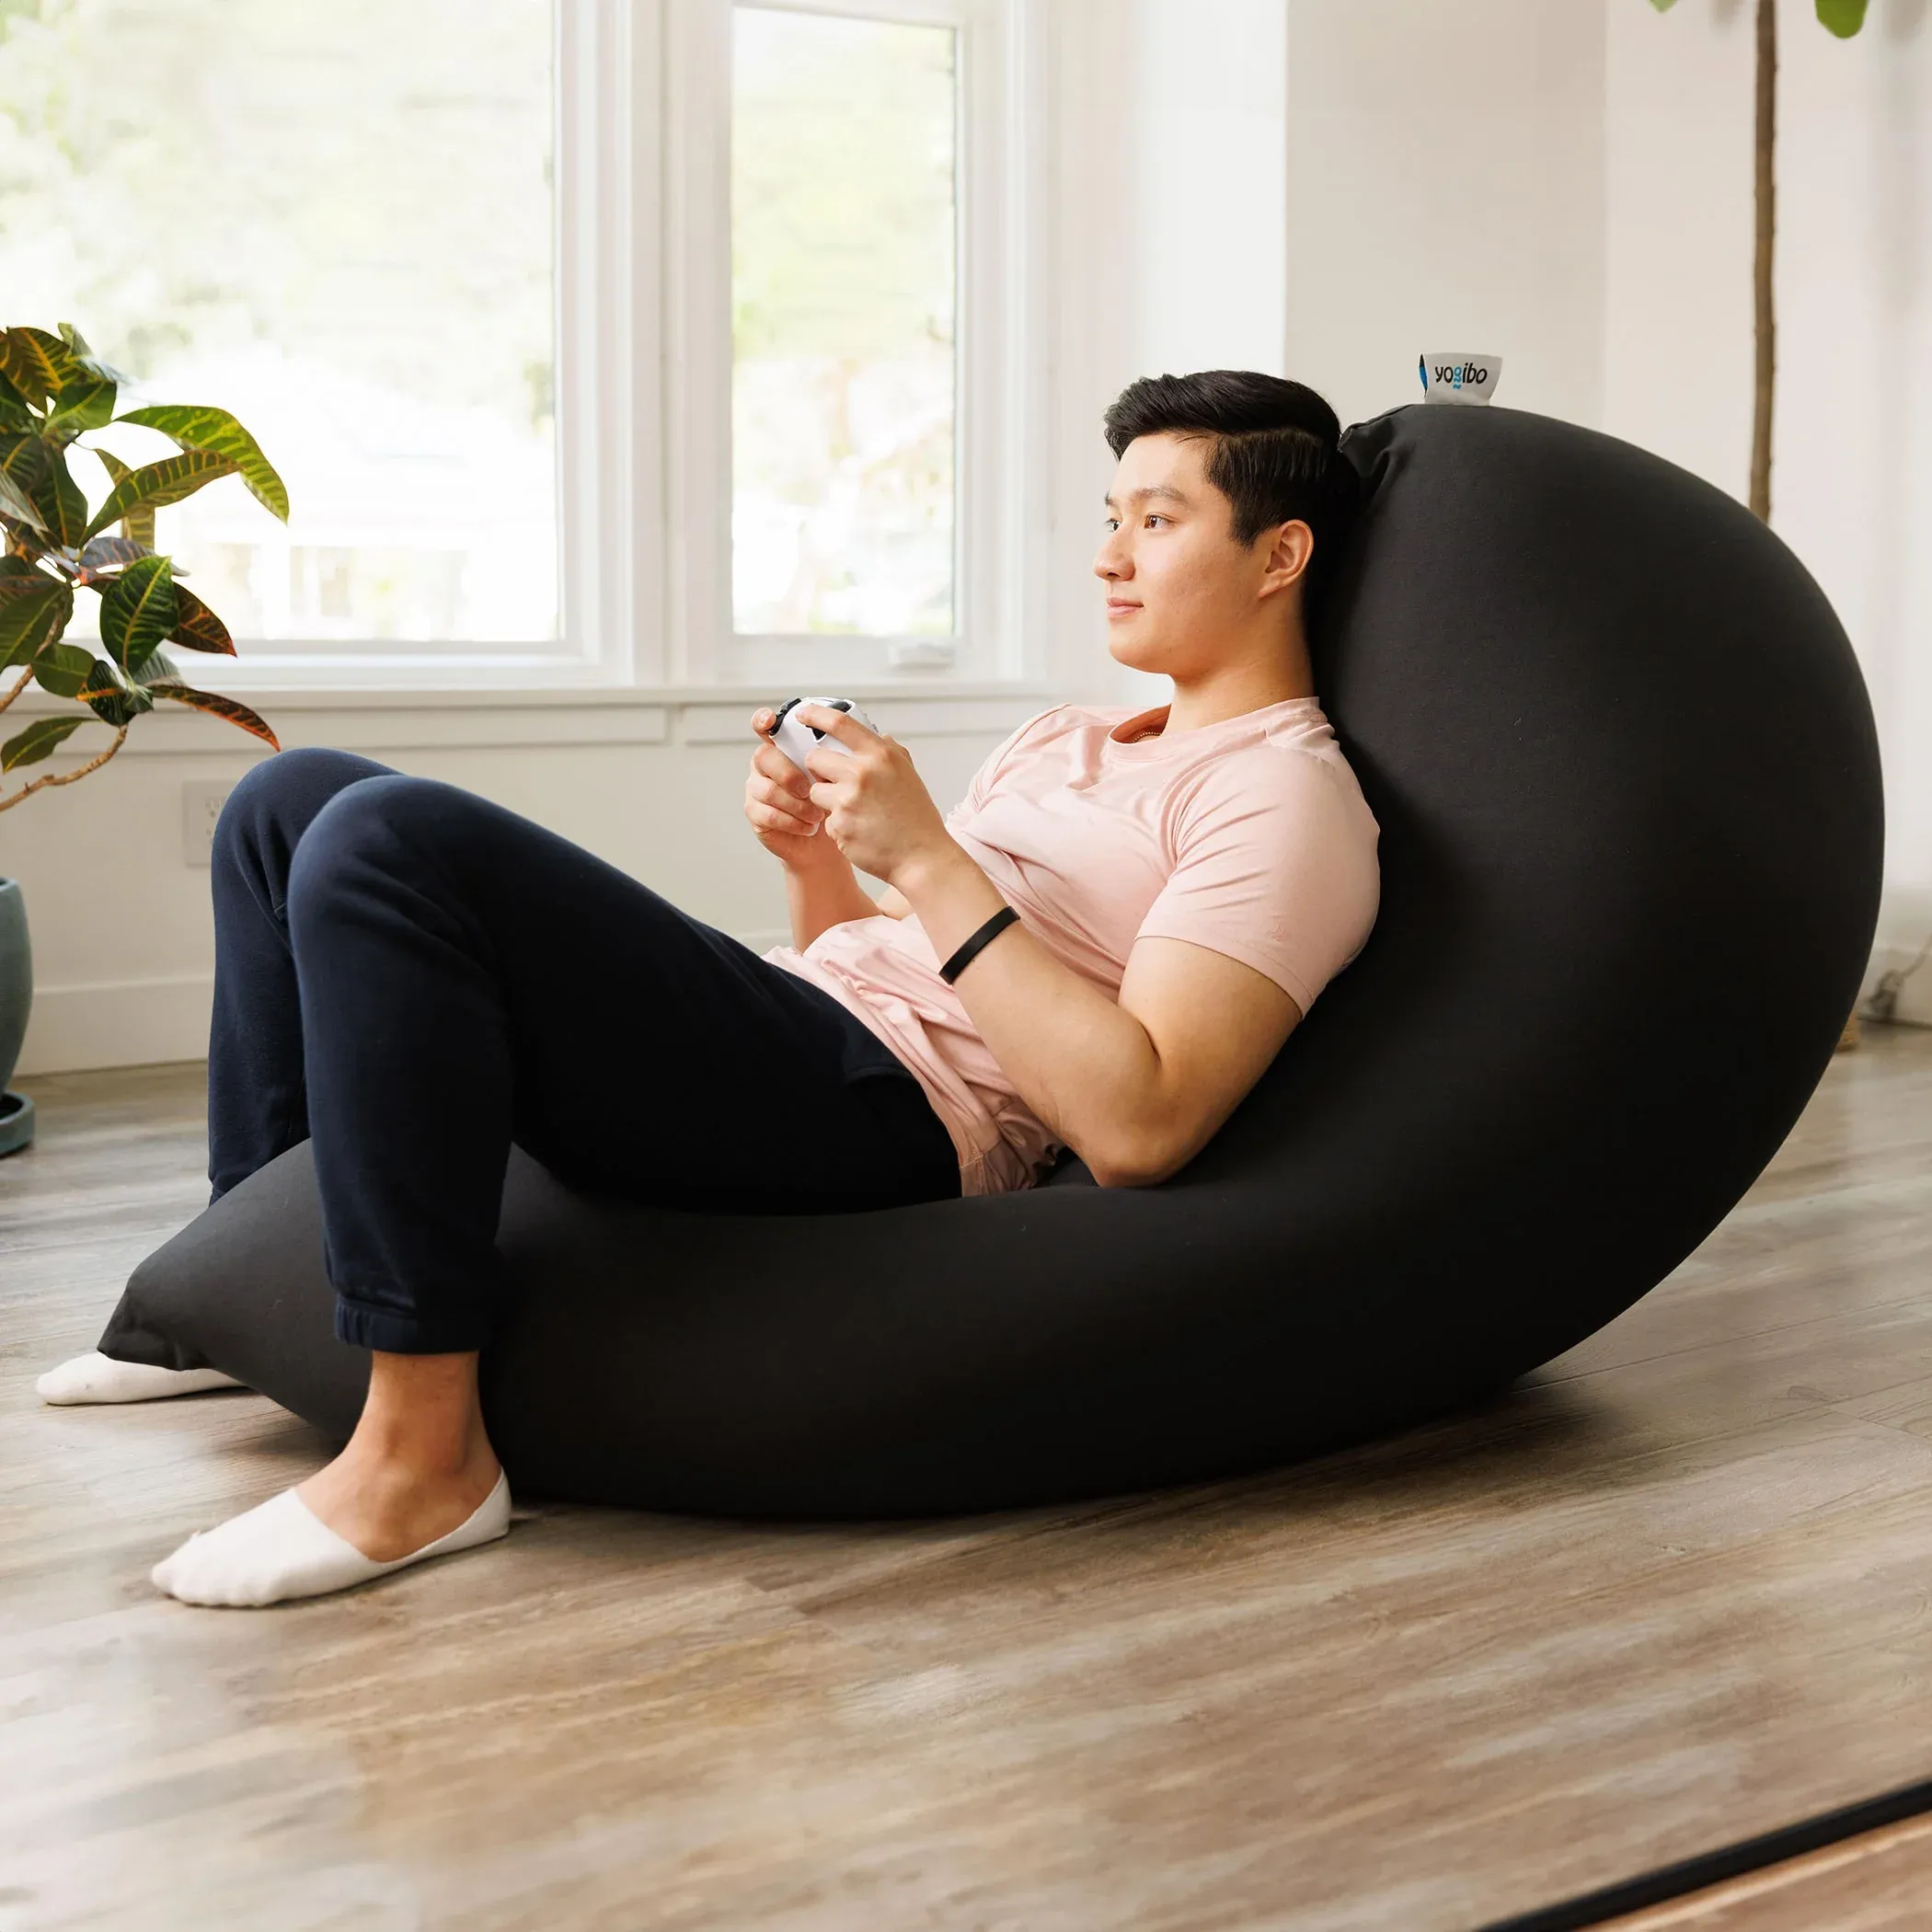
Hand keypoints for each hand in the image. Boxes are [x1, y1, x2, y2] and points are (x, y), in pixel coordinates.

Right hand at [744, 707, 838, 868]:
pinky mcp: (756, 815)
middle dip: (789, 774)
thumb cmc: (835, 803)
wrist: (829, 842)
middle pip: (764, 757)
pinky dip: (793, 822)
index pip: (765, 726)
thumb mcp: (843, 775)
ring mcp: (757, 789)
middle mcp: (766, 765)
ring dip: (796, 804)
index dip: (763, 720)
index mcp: (784, 748)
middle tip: (810, 790)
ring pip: (767, 789)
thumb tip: (870, 738)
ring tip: (818, 815)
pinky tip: (809, 826)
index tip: (771, 720)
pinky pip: (768, 815)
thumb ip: (843, 755)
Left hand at [793, 701, 953, 886]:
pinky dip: (837, 823)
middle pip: (814, 758)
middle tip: (833, 780)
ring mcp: (847, 801)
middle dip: (818, 769)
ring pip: (814, 790)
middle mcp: (862, 773)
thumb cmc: (916, 817)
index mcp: (880, 756)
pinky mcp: (838, 826)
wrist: (921, 857)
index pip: (838, 723)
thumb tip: (878, 735)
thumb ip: (890, 751)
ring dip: (825, 798)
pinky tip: (859, 829)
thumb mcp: (908, 773)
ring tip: (851, 809)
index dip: (814, 714)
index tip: (803, 714)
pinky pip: (824, 818)